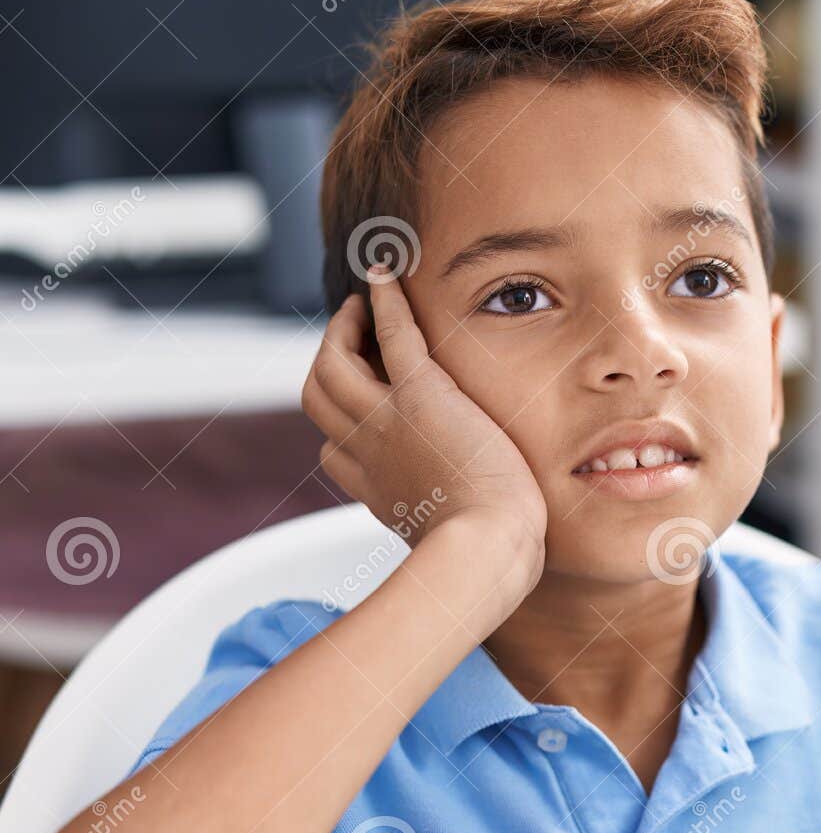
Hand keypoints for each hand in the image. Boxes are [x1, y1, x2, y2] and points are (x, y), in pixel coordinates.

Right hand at [302, 268, 546, 593]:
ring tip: (362, 304)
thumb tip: (477, 543)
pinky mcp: (421, 395)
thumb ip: (452, 532)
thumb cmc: (489, 559)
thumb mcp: (454, 548)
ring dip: (345, 327)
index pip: (333, 452)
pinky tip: (384, 274)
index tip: (362, 406)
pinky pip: (392, 333)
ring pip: (334, 363)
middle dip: (328, 362)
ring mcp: (386, 422)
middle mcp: (368, 453)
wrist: (490, 549)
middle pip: (317, 397)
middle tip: (352, 335)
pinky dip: (384, 300)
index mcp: (376, 491)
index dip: (338, 425)